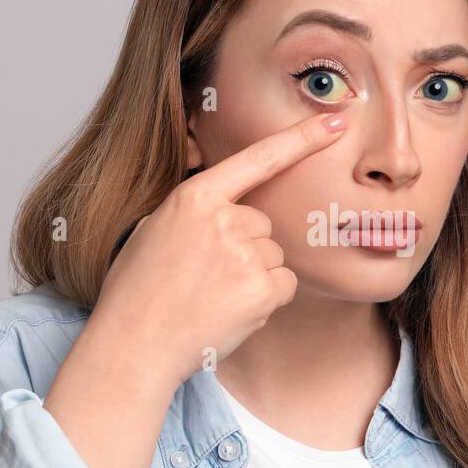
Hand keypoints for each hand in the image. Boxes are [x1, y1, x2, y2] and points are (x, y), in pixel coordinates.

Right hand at [92, 109, 349, 386]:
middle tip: (207, 278)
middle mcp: (223, 219)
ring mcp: (244, 254)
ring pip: (274, 255)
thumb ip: (194, 212)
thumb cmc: (138, 292)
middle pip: (264, 224)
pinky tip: (231, 311)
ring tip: (213, 297)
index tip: (334, 121)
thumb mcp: (153, 231)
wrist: (133, 346)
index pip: (258, 159)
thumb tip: (221, 207)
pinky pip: (285, 284)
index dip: (301, 138)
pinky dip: (267, 300)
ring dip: (255, 276)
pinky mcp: (262, 289)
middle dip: (245, 248)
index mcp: (194, 198)